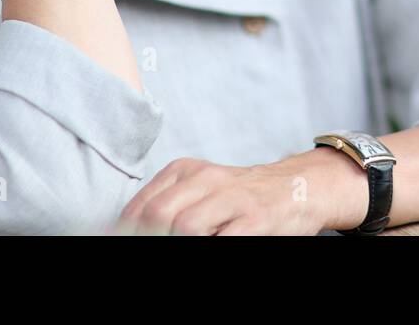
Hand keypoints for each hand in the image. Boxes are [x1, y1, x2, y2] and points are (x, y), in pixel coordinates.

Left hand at [118, 155, 348, 235]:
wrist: (298, 188)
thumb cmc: (240, 198)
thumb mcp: (201, 190)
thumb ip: (167, 207)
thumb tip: (124, 230)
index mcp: (186, 171)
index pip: (140, 207)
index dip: (124, 232)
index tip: (121, 242)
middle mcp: (207, 179)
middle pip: (157, 215)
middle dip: (148, 238)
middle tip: (151, 247)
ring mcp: (233, 198)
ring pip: (185, 226)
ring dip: (177, 242)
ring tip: (183, 245)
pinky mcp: (256, 219)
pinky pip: (223, 239)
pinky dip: (210, 245)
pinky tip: (213, 245)